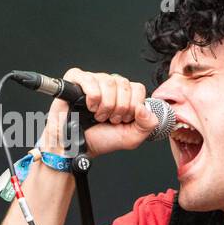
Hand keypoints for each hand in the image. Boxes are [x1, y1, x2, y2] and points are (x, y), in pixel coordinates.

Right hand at [39, 68, 158, 158]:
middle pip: (124, 84)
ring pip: (109, 82)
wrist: (78, 145)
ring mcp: (94, 80)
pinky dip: (93, 98)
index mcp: (124, 95)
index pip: (138, 88)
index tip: (125, 119)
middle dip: (119, 108)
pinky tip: (89, 107)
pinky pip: (90, 80)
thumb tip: (144, 108)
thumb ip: (147, 125)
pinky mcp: (76, 79)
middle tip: (111, 119)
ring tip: (99, 115)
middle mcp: (110, 85)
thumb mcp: (131, 137)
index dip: (133, 105)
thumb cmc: (101, 139)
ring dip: (105, 105)